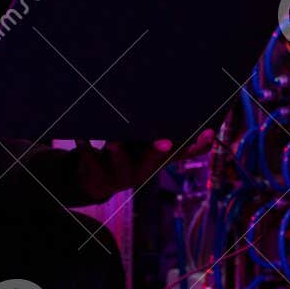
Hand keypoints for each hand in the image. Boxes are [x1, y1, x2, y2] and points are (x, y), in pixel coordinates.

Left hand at [73, 129, 215, 200]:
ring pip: (120, 164)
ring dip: (118, 152)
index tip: (209, 132)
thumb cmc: (127, 154)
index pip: (182, 154)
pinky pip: (90, 160)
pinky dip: (85, 148)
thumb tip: (192, 107)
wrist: (96, 182)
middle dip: (158, 151)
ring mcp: (119, 174)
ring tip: (116, 141)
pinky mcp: (96, 174)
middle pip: (154, 162)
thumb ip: (163, 133)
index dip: (197, 146)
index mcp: (157, 161)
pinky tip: (80, 136)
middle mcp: (143, 170)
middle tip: (165, 142)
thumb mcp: (147, 146)